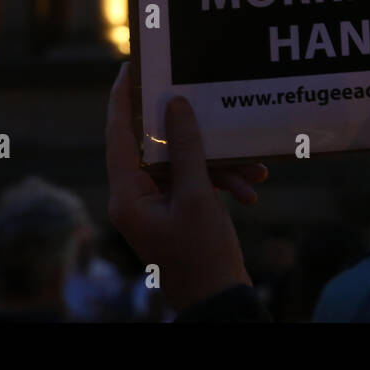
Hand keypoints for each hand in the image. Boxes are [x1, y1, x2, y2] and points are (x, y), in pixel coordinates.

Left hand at [105, 62, 267, 311]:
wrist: (219, 302)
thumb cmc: (203, 256)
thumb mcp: (197, 197)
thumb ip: (187, 148)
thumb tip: (175, 105)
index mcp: (126, 194)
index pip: (118, 134)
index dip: (122, 98)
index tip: (129, 67)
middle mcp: (135, 197)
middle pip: (155, 146)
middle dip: (190, 132)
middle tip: (196, 93)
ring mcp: (156, 205)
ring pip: (182, 164)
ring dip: (218, 163)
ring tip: (252, 169)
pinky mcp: (177, 211)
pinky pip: (195, 182)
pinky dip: (222, 181)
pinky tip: (251, 187)